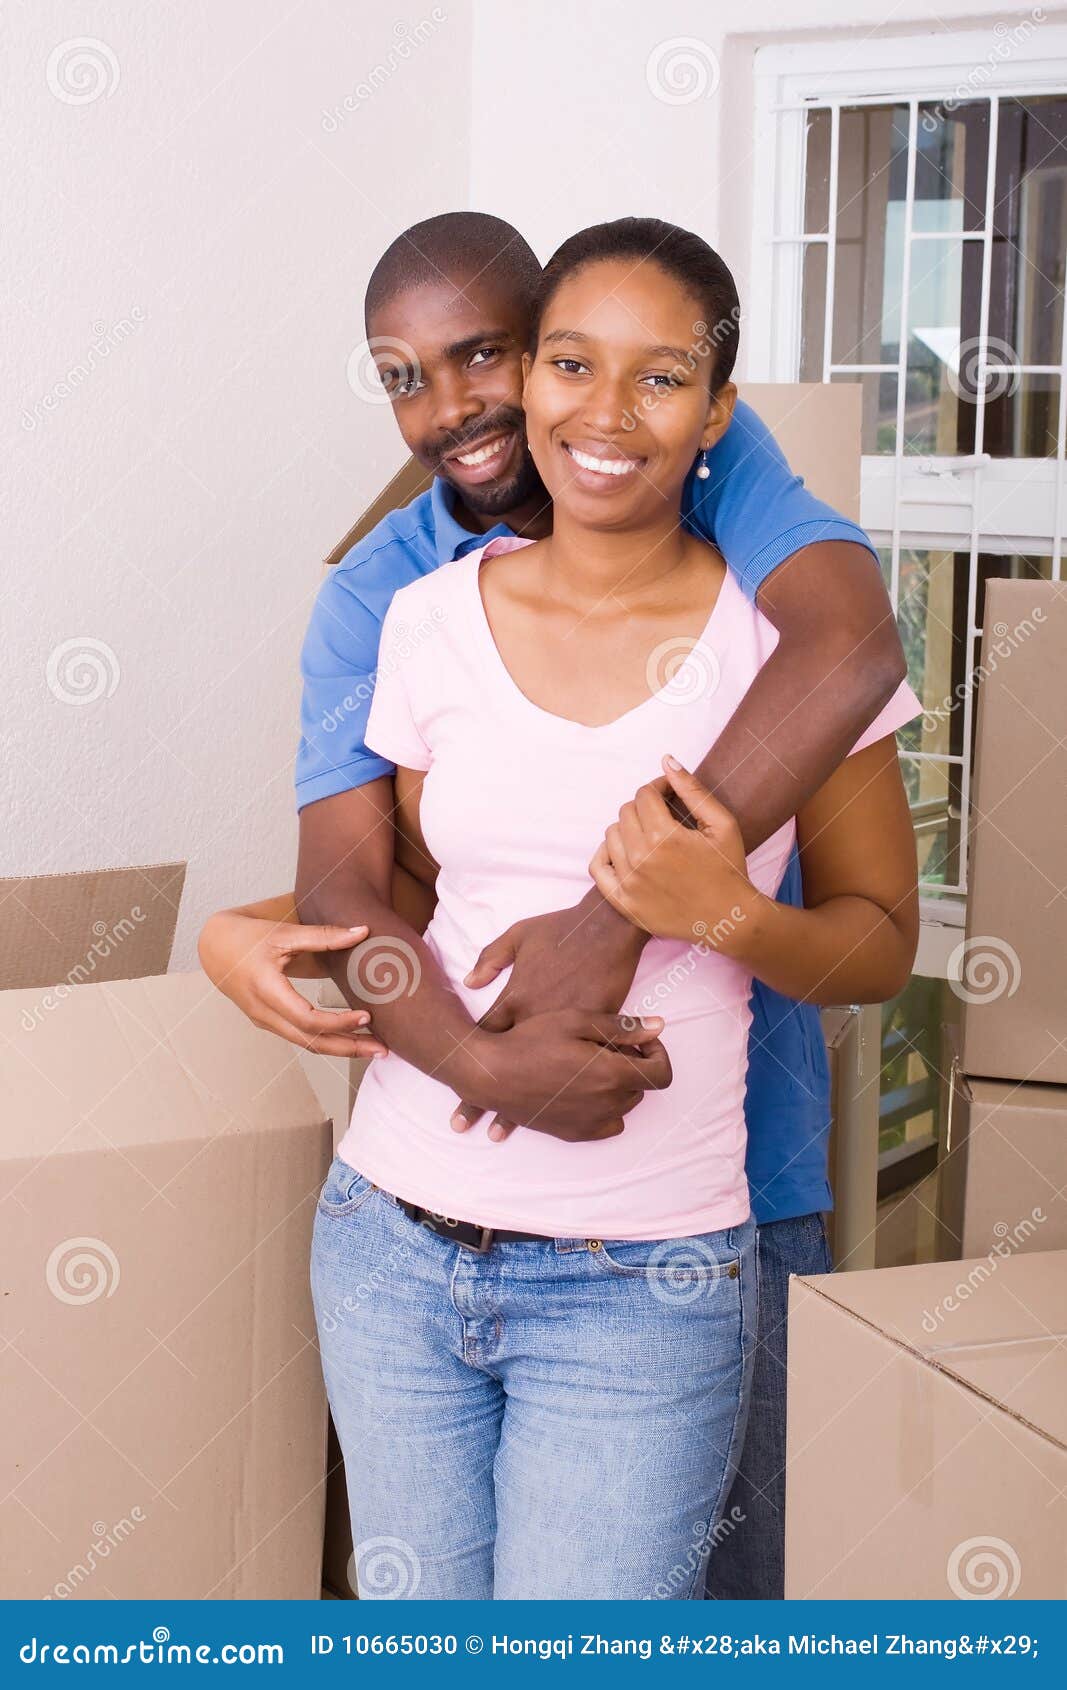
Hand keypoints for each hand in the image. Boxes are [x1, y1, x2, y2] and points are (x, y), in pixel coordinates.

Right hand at [197, 910, 388, 1057]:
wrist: (215, 948)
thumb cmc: (248, 937)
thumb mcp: (285, 933)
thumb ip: (324, 934)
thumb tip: (363, 931)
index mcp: (266, 990)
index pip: (307, 1019)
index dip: (339, 1022)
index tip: (367, 1016)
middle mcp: (264, 1013)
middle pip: (311, 1042)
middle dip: (349, 1049)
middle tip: (383, 1050)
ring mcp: (266, 1022)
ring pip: (308, 1045)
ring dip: (342, 1049)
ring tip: (375, 1049)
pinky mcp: (271, 1022)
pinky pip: (302, 1038)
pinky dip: (328, 1041)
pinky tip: (351, 1040)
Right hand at [451, 1011, 671, 1142]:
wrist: (491, 1073)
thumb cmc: (530, 1040)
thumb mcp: (576, 1021)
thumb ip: (621, 1026)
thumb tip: (659, 1027)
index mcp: (611, 1074)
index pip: (661, 1074)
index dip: (658, 1055)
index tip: (642, 1042)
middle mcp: (605, 1104)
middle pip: (641, 1088)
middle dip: (633, 1066)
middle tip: (606, 1046)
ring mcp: (589, 1122)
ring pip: (624, 1106)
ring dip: (619, 1086)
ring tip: (590, 1064)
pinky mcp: (573, 1133)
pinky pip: (607, 1125)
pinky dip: (604, 1107)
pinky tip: (583, 1087)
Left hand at [452, 888, 646, 1136]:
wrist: (608, 928)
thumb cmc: (563, 929)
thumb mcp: (520, 935)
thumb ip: (492, 958)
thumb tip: (469, 982)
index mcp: (516, 999)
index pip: (485, 1036)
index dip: (467, 1061)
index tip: (453, 1083)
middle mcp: (535, 1021)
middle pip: (503, 1066)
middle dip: (482, 1097)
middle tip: (462, 1125)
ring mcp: (565, 1031)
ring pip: (537, 1077)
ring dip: (518, 1106)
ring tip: (498, 1133)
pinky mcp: (594, 1033)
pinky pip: (577, 1068)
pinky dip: (564, 1092)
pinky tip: (553, 1114)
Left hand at [589, 755, 754, 945]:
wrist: (729, 918)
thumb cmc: (729, 868)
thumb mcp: (722, 824)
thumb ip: (693, 790)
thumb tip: (666, 760)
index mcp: (664, 837)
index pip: (644, 795)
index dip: (658, 788)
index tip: (669, 795)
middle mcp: (641, 859)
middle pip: (626, 812)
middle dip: (644, 807)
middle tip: (664, 817)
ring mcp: (629, 883)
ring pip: (611, 835)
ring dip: (628, 829)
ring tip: (650, 836)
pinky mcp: (624, 903)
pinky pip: (597, 868)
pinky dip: (606, 854)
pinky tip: (625, 853)